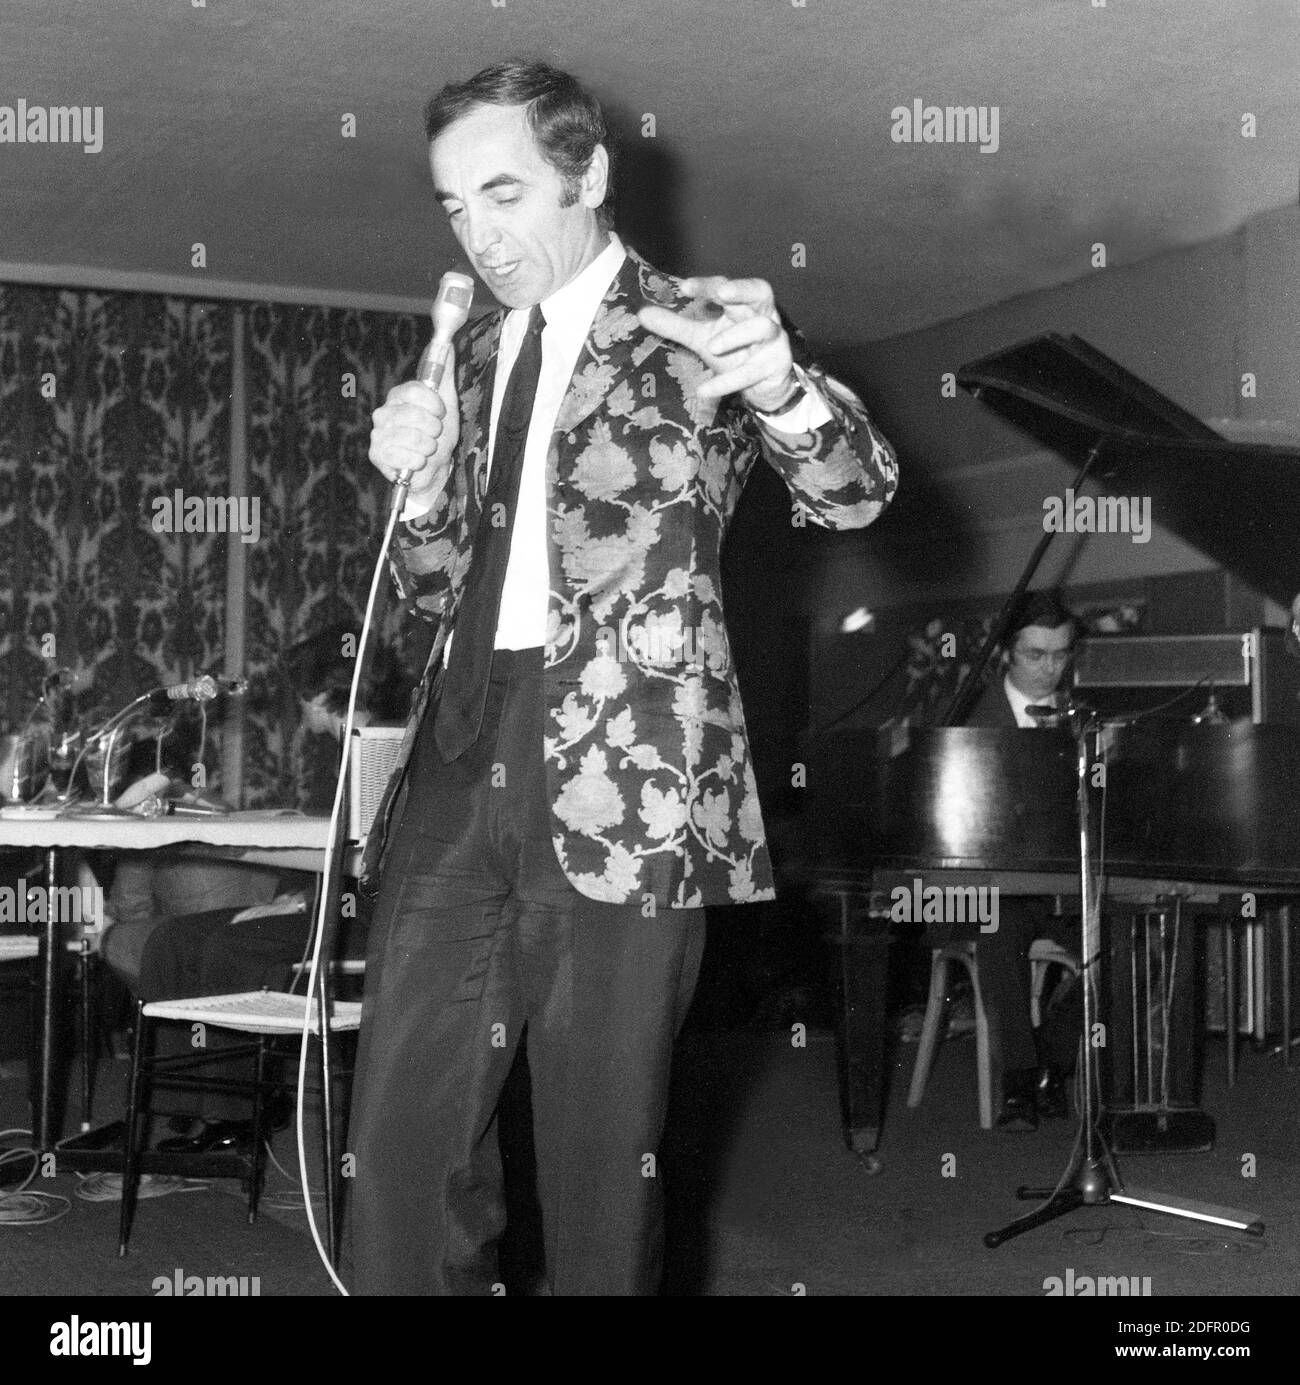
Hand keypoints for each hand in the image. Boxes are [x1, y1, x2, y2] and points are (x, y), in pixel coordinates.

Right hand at [368, 342, 459, 507]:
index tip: (441, 413)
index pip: (415, 391)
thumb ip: (444, 374)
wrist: (433, 468)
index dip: (434, 405)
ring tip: (427, 449)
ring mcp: (378, 433)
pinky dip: (417, 461)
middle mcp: (384, 412)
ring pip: (412, 437)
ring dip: (428, 447)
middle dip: (433, 429)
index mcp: (399, 396)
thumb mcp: (446, 402)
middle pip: (415, 415)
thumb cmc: (437, 435)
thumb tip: (448, 345)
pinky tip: (417, 461)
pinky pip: (404, 455)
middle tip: (433, 435)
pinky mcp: (376, 454)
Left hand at [638, 277, 795, 410]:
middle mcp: (763, 316)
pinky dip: (728, 381)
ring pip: (763, 328)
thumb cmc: (734, 353)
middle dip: (741, 290)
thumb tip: (642, 314)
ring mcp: (774, 340)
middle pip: (760, 291)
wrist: (765, 388)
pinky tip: (704, 390)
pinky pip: (753, 372)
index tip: (684, 287)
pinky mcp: (777, 366)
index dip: (708, 285)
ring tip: (711, 347)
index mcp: (743, 305)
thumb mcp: (702, 338)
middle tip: (721, 294)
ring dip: (736, 335)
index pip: (727, 286)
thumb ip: (676, 326)